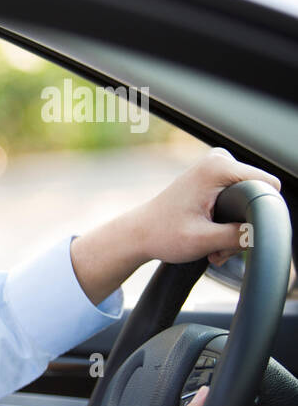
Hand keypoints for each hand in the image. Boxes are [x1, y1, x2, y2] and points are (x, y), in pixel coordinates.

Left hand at [133, 147, 281, 267]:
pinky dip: (227, 225)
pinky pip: (236, 203)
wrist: (138, 234)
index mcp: (218, 167)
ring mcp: (216, 168)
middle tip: (217, 244)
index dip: (259, 214)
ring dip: (234, 230)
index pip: (268, 187)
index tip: (232, 232)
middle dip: (242, 226)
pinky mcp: (213, 179)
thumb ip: (240, 235)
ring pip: (247, 204)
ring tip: (211, 245)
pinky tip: (210, 238)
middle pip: (256, 197)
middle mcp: (219, 160)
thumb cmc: (162, 234)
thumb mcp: (205, 240)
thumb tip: (261, 231)